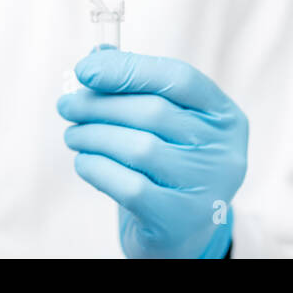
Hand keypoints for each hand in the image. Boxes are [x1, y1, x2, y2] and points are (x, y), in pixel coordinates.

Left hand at [57, 48, 247, 257]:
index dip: (129, 69)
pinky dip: (98, 169)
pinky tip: (84, 162)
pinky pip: (130, 186)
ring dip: (94, 136)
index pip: (180, 77)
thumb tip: (97, 57)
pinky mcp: (180, 220)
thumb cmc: (169, 168)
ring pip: (139, 148)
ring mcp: (207, 187)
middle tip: (68, 106)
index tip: (85, 70)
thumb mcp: (164, 124)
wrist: (182, 234)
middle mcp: (224, 150)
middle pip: (154, 111)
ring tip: (73, 135)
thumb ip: (137, 86)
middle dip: (100, 104)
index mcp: (224, 115)